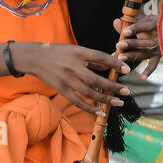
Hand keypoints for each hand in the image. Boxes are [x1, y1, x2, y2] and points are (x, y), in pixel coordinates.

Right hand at [12, 41, 130, 115]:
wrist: (35, 58)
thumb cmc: (59, 52)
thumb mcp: (76, 50)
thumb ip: (94, 58)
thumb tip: (113, 63)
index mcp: (79, 52)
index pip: (100, 57)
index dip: (115, 63)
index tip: (127, 69)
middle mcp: (73, 66)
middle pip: (96, 79)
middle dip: (112, 87)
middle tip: (126, 91)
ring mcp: (67, 80)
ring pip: (89, 92)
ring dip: (105, 99)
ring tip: (118, 102)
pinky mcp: (62, 90)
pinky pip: (78, 101)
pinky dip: (90, 108)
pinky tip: (101, 112)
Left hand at [114, 12, 160, 79]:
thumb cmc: (150, 23)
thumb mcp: (141, 20)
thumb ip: (128, 22)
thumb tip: (116, 21)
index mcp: (155, 24)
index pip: (145, 27)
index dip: (135, 29)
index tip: (125, 32)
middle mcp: (159, 37)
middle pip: (145, 42)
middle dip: (131, 44)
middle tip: (119, 45)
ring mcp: (159, 48)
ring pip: (145, 53)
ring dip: (132, 56)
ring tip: (121, 58)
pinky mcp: (158, 56)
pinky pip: (154, 64)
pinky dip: (149, 71)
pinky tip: (142, 77)